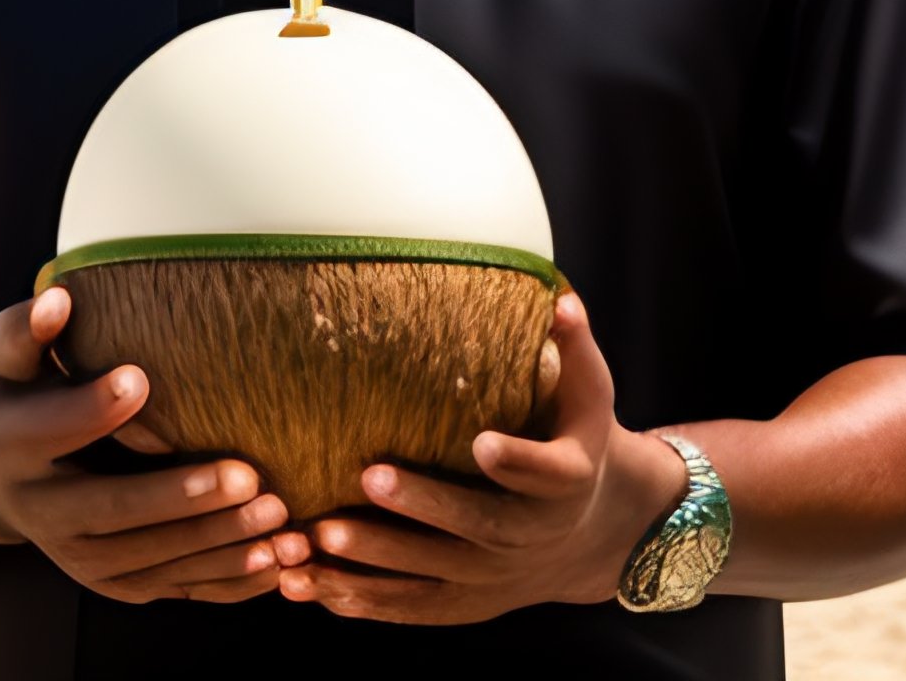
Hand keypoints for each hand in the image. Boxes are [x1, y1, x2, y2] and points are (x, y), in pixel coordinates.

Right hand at [0, 284, 289, 604]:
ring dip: (215, 543)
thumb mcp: (5, 356)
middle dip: (181, 497)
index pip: (54, 428)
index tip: (141, 378)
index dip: (94, 408)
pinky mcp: (109, 582)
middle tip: (247, 476)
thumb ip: (28, 328)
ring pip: (149, 560)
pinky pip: (169, 586)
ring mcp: (76, 557)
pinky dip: (223, 579)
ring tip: (274, 518)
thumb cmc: (15, 393)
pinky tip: (272, 562)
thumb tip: (60, 297)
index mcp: (12, 446)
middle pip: (113, 509)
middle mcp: (40, 512)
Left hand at [275, 289, 684, 624]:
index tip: (481, 441)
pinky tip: (311, 586)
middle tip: (368, 477)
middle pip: (476, 528)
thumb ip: (573, 348)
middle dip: (422, 507)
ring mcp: (495, 579)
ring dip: (373, 562)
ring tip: (316, 537)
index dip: (517, 462)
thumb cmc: (579, 441)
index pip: (545, 474)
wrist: (594, 535)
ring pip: (432, 577)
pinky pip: (411, 607)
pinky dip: (363, 601)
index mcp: (566, 483)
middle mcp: (531, 538)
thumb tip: (560, 297)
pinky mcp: (467, 604)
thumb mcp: (592, 397)